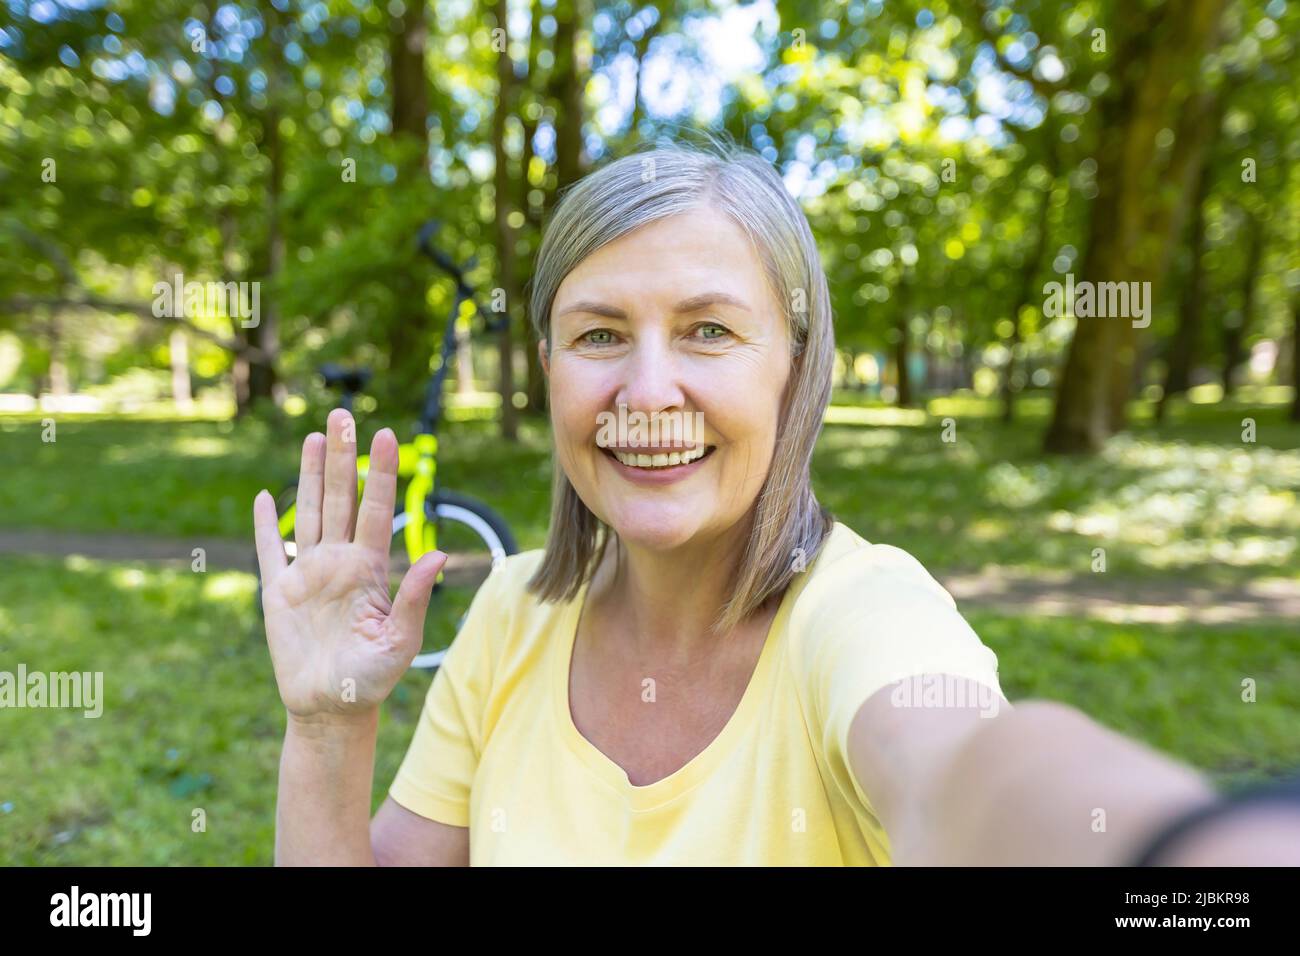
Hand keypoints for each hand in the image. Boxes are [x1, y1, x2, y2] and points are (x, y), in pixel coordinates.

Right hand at [253, 408, 446, 721]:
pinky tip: (265, 497)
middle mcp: (340, 562)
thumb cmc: (374, 678)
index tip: (388, 435)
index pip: (376, 508)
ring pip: (309, 511)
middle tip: (344, 413)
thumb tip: (440, 553)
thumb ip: (415, 596)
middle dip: (343, 456)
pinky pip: (269, 551)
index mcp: (371, 569)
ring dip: (311, 474)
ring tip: (316, 436)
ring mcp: (308, 573)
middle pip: (341, 497)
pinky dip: (266, 525)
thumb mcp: (403, 639)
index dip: (381, 472)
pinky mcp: (277, 592)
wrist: (333, 708)